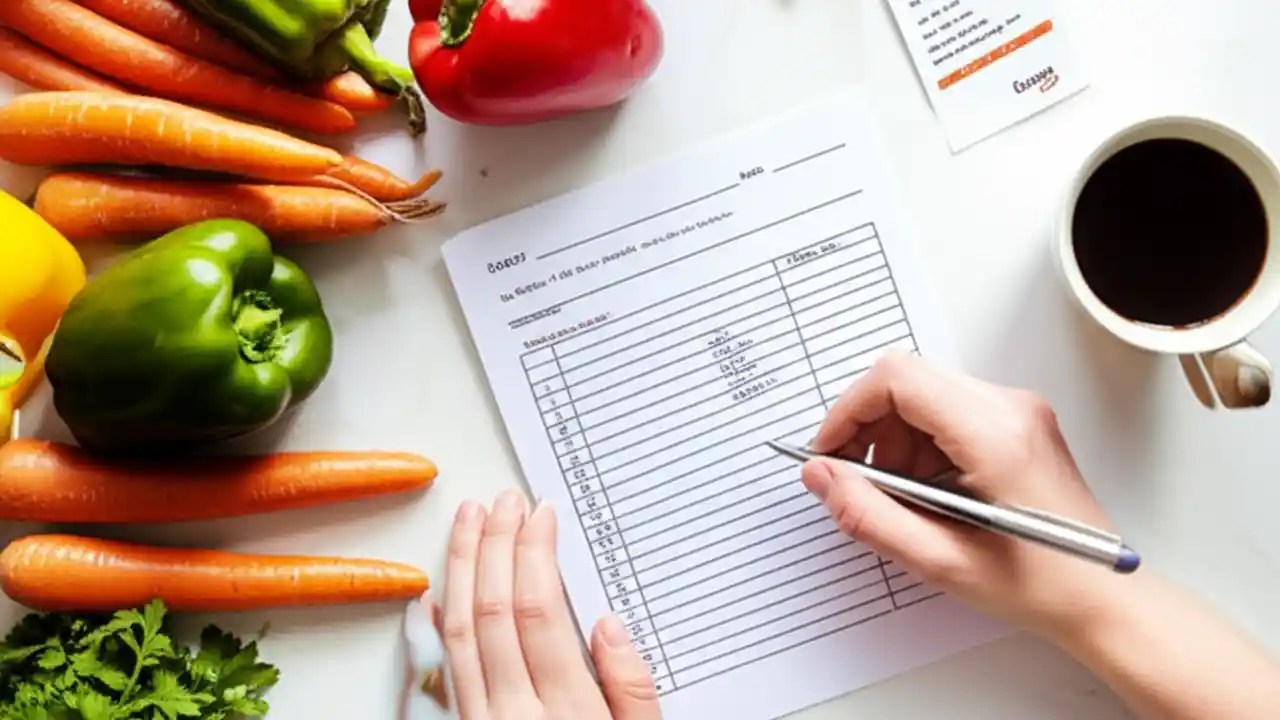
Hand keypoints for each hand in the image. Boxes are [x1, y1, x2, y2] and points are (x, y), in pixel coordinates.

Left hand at [440, 489, 661, 718]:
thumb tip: (611, 627)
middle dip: (497, 545)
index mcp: (567, 711)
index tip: (541, 516)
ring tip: (469, 522)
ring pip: (459, 632)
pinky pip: (439, 671)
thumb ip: (632, 690)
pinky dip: (433, 625)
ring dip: (462, 567)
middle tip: (504, 504)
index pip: (540, 611)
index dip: (535, 554)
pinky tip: (435, 591)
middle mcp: (514, 715)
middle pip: (495, 611)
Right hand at [804, 351, 1123, 639]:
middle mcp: (1009, 408)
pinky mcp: (1016, 424)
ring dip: (894, 442)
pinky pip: (947, 413)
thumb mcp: (939, 559)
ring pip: (923, 396)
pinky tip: (928, 493)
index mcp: (994, 434)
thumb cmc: (1040, 583)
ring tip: (901, 498)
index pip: (898, 379)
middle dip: (869, 429)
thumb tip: (822, 476)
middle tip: (857, 480)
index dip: (849, 410)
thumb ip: (869, 514)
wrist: (1102, 596)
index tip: (830, 451)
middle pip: (907, 382)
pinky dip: (920, 447)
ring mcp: (1017, 412)